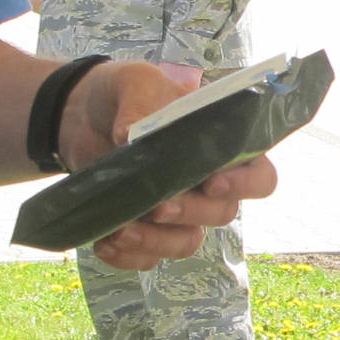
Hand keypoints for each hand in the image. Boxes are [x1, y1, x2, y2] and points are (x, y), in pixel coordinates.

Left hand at [67, 61, 276, 270]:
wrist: (80, 114)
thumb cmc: (125, 93)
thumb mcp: (135, 81)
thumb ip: (141, 99)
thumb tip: (129, 134)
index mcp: (221, 147)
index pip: (259, 176)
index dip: (244, 185)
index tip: (212, 182)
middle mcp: (206, 185)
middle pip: (222, 214)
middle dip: (191, 213)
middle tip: (157, 205)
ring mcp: (177, 212)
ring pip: (186, 242)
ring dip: (157, 242)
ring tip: (121, 230)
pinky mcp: (143, 230)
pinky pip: (147, 258)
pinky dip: (127, 256)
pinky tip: (104, 242)